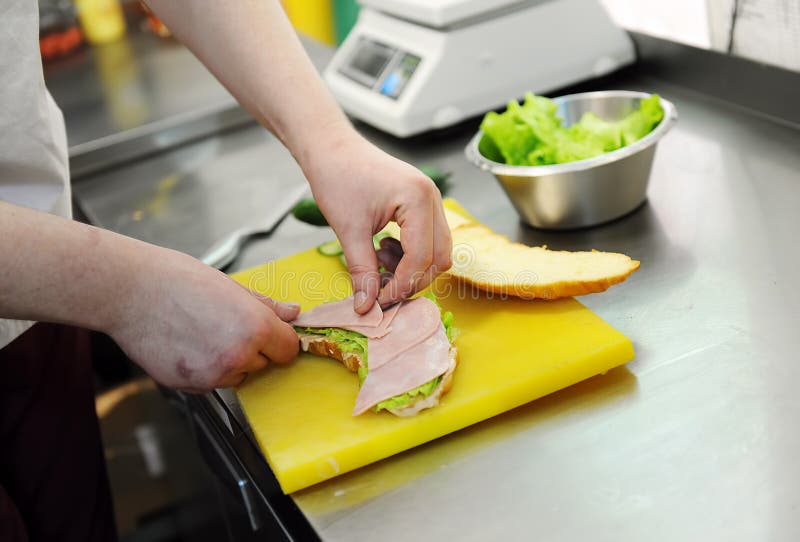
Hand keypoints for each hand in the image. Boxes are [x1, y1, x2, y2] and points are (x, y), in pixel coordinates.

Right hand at [106, 248, 299, 391]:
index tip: (272, 333)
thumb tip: (293, 312)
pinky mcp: (189, 385)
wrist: (131, 292)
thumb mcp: (232, 286)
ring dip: (229, 361)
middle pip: (264, 363)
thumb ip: (267, 306)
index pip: (288, 349)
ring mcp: (212, 375)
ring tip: (202, 332)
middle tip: (225, 324)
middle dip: (253, 349)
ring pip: (237, 375)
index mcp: (255, 327)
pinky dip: (205, 370)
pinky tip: (187, 345)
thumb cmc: (178, 281)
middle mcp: (238, 356)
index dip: (280, 339)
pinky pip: (210, 383)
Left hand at [303, 130, 451, 312]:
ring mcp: (431, 198)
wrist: (331, 148)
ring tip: (378, 261)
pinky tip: (383, 248)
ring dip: (412, 267)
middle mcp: (433, 197)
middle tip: (381, 289)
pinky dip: (411, 253)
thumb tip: (367, 307)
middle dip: (412, 279)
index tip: (379, 300)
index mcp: (418, 199)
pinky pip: (429, 238)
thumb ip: (362, 271)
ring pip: (438, 250)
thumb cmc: (337, 178)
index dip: (402, 285)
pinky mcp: (423, 202)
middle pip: (439, 257)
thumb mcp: (348, 230)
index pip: (422, 257)